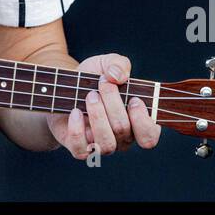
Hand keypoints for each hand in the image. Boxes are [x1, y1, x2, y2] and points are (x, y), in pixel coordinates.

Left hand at [47, 52, 161, 159]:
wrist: (65, 86)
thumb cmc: (93, 78)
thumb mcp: (107, 64)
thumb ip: (119, 64)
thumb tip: (117, 76)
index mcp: (136, 122)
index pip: (149, 137)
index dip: (143, 120)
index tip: (133, 98)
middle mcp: (121, 138)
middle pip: (123, 130)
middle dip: (113, 102)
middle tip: (103, 83)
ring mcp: (100, 145)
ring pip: (106, 144)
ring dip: (97, 116)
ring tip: (90, 96)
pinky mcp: (79, 148)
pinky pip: (82, 150)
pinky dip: (77, 130)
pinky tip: (74, 111)